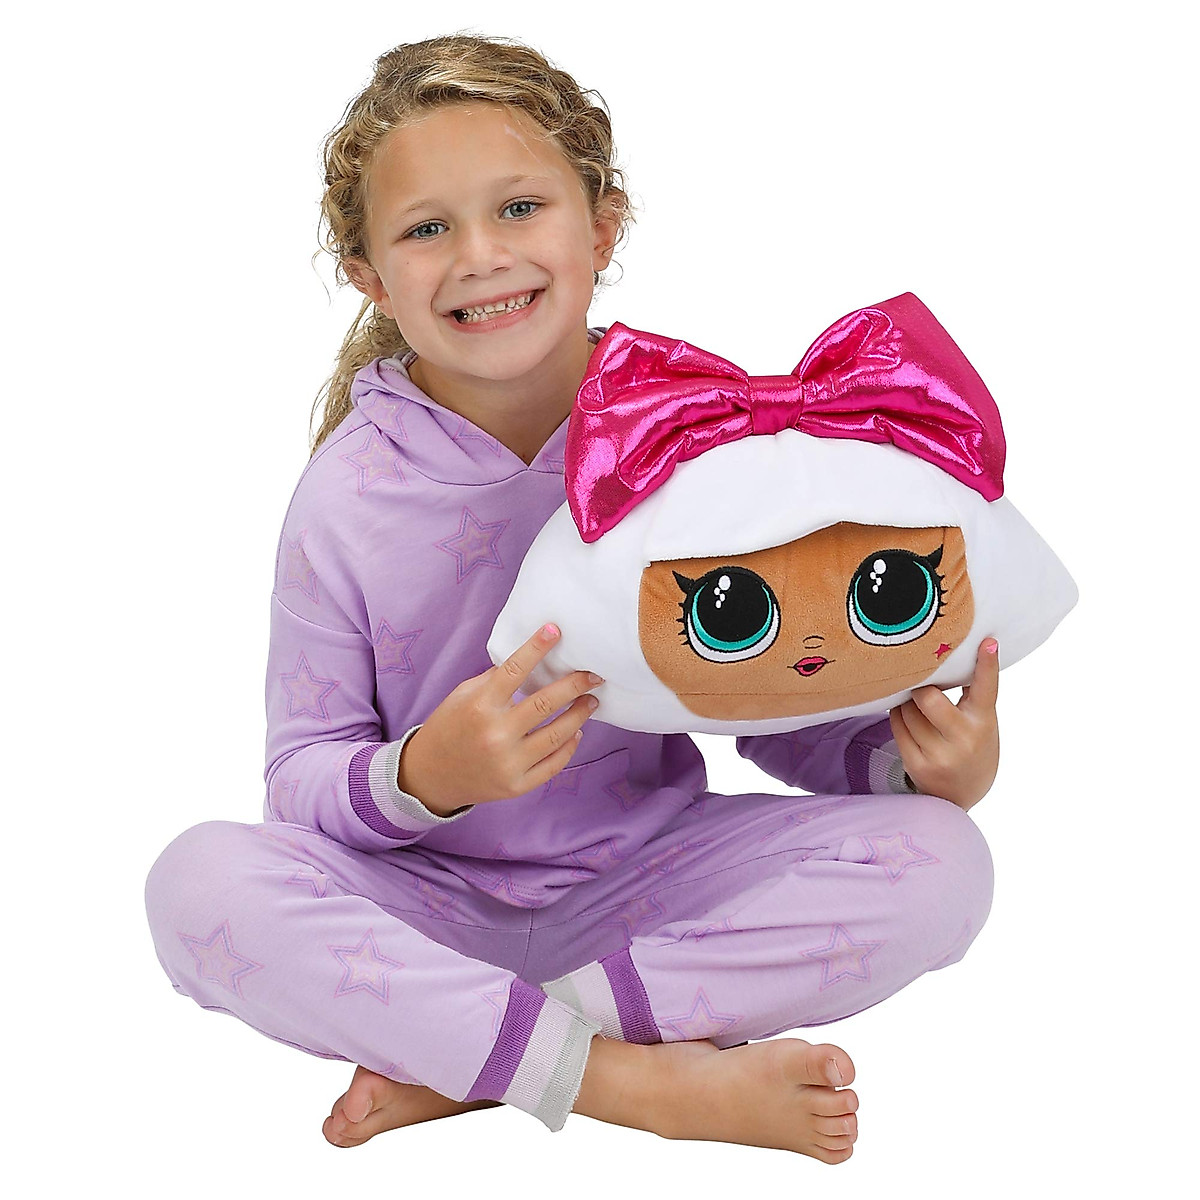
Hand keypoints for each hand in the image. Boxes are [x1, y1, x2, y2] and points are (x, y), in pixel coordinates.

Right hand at [398, 624, 603, 814]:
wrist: (430, 776)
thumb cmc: (449, 727)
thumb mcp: (463, 696)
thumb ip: (495, 680)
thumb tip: (532, 659)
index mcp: (480, 706)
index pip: (514, 670)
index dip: (536, 648)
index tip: (555, 630)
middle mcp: (495, 734)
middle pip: (545, 703)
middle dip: (575, 685)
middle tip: (594, 675)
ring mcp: (508, 763)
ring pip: (557, 735)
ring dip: (580, 715)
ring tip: (591, 701)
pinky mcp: (517, 786)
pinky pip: (554, 764)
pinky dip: (569, 746)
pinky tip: (576, 732)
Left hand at [888, 639, 999, 811]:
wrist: (961, 795)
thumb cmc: (970, 746)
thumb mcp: (981, 722)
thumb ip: (970, 695)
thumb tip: (952, 655)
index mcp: (983, 722)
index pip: (986, 689)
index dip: (987, 664)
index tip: (987, 642)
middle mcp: (964, 739)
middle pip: (928, 698)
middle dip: (920, 687)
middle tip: (921, 684)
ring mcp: (940, 755)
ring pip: (908, 711)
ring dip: (906, 701)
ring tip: (915, 705)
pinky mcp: (918, 766)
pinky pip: (897, 727)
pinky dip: (897, 715)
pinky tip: (905, 717)